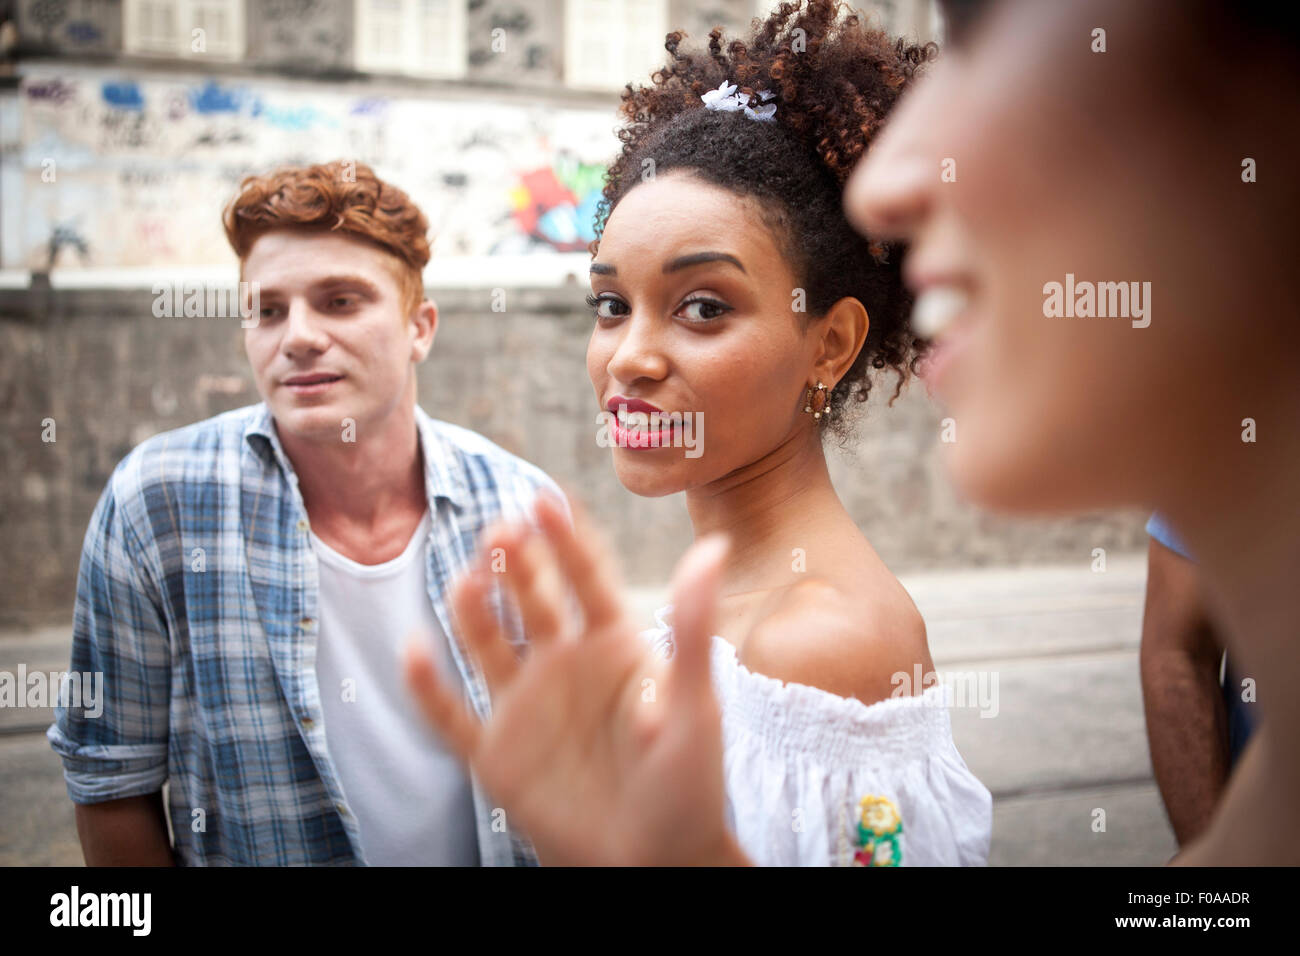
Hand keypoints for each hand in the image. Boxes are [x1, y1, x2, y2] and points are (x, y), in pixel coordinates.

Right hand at [403, 491, 749, 865]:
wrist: (657, 864)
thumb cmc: (688, 785)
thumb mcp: (693, 703)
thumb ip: (692, 626)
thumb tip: (711, 546)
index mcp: (614, 644)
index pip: (584, 576)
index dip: (565, 540)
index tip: (543, 500)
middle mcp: (564, 663)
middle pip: (529, 598)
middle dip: (514, 562)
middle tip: (501, 530)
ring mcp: (526, 705)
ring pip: (485, 642)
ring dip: (472, 609)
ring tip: (468, 581)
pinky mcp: (496, 752)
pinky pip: (451, 714)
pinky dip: (428, 685)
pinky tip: (414, 648)